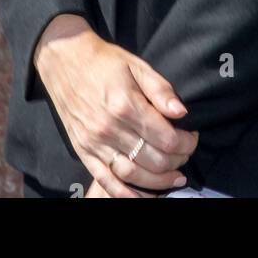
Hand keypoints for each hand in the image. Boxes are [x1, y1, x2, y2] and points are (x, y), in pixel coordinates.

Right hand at [34, 14, 197, 197]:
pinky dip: (127, 195)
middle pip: (154, 160)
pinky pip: (107, 181)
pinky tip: (144, 196)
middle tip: (185, 155)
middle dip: (178, 161)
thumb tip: (182, 112)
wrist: (64, 60)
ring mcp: (95, 143)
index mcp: (126, 105)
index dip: (186, 142)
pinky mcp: (83, 152)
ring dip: (159, 182)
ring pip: (134, 175)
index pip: (167, 138)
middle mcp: (110, 129)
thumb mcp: (136, 65)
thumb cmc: (104, 61)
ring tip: (174, 178)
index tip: (193, 136)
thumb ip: (160, 90)